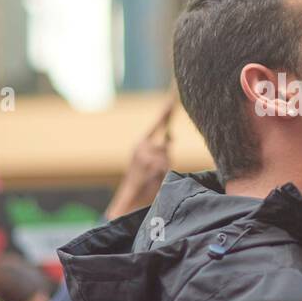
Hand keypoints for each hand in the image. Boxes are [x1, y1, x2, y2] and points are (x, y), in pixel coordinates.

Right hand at [105, 100, 173, 218]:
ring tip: (152, 178)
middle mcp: (143, 147)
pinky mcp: (156, 166)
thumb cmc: (140, 183)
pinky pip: (169, 167)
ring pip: (169, 156)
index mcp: (140, 144)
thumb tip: (170, 136)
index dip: (166, 112)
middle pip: (167, 145)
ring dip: (165, 167)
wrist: (128, 202)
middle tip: (153, 170)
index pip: (157, 125)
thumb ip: (159, 148)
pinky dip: (165, 174)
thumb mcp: (148, 162)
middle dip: (165, 156)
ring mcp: (149, 156)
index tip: (173, 98)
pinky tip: (154, 181)